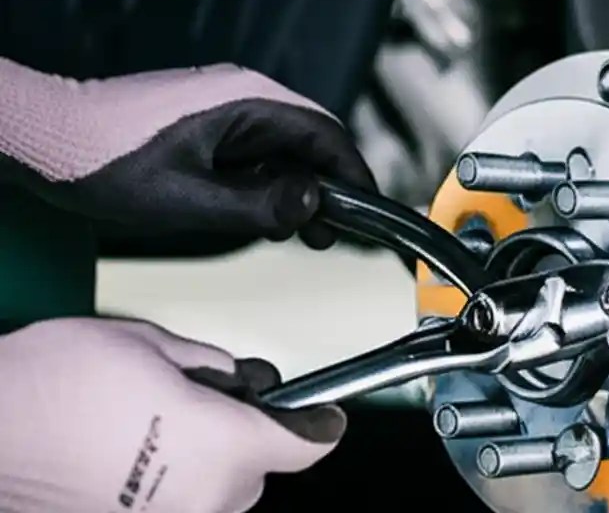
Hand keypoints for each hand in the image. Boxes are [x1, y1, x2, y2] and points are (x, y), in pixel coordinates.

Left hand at [0, 60, 375, 247]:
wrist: (39, 137)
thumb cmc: (99, 160)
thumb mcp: (185, 200)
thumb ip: (257, 206)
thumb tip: (315, 207)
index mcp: (247, 101)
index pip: (327, 135)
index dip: (354, 177)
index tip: (367, 215)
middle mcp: (242, 95)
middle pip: (311, 140)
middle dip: (327, 188)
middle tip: (328, 237)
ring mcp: (223, 105)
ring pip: (283, 147)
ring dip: (295, 188)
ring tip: (295, 232)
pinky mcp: (206, 119)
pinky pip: (255, 149)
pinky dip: (267, 181)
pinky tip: (258, 213)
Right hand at [0, 317, 343, 512]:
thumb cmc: (52, 386)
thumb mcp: (148, 345)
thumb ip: (207, 362)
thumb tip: (229, 375)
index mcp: (224, 445)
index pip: (303, 447)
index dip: (318, 427)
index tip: (324, 419)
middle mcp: (204, 499)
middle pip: (256, 474)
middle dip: (240, 437)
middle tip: (204, 403)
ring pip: (214, 496)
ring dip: (202, 466)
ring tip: (154, 428)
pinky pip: (171, 509)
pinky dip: (165, 487)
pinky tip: (129, 457)